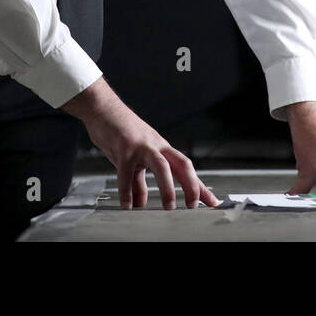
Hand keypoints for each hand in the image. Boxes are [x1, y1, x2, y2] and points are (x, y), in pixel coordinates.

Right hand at [62, 78, 220, 209]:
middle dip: (192, 185)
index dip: (199, 185)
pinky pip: (127, 172)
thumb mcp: (133, 159)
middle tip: (194, 206)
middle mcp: (156, 146)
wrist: (103, 108)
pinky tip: (128, 205)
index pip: (185, 169)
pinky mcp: (124, 147)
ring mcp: (141, 145)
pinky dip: (128, 191)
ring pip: (161, 165)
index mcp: (162, 148)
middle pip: (182, 164)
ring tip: (169, 207)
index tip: (212, 201)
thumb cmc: (119, 133)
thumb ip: (138, 181)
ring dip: (168, 187)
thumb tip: (141, 203)